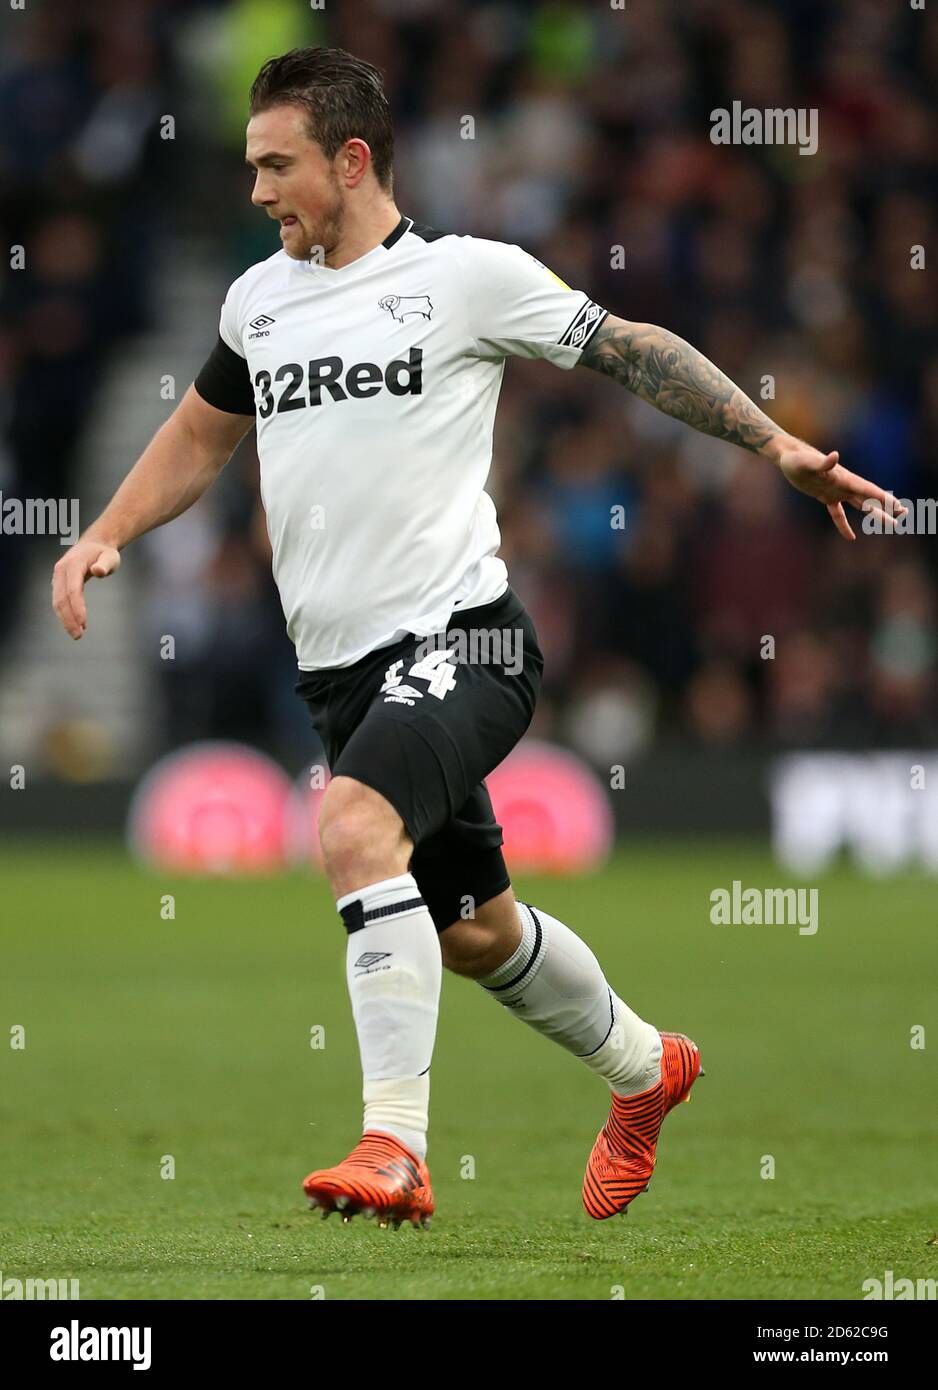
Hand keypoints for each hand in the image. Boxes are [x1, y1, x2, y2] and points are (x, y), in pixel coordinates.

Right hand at [52, 538, 120, 638]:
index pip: (73, 590)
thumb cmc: (104, 553)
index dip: (77, 608)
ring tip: (77, 634)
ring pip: (57, 602)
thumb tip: (98, 571)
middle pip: (61, 599)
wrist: (93, 544)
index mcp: (73, 564)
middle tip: (79, 636)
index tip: (84, 624)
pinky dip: (65, 614)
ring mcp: (57, 577)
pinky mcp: (58, 583)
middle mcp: (61, 570)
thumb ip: (105, 564)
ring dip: (65, 619)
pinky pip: (59, 601)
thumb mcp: (110, 557)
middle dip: (69, 619)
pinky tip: (75, 625)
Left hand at [773, 439, 905, 540]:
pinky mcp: (825, 496)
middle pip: (870, 498)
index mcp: (844, 479)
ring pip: (860, 505)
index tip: (898, 507)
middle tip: (904, 514)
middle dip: (887, 506)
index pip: (868, 490)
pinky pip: (838, 514)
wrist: (788, 457)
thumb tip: (835, 456)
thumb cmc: (798, 460)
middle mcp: (844, 485)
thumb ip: (823, 463)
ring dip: (875, 513)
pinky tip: (851, 537)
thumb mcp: (808, 463)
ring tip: (891, 523)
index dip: (884, 499)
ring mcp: (836, 491)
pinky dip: (843, 525)